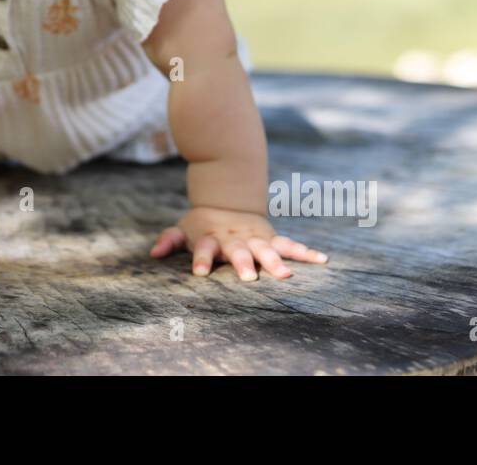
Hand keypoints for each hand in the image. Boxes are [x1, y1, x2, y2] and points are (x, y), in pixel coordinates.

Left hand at [150, 206, 327, 279]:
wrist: (227, 200)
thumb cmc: (202, 224)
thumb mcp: (184, 228)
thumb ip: (170, 239)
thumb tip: (154, 253)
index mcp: (211, 238)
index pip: (203, 249)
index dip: (200, 260)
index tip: (198, 273)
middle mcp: (235, 239)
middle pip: (239, 251)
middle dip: (244, 263)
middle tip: (249, 277)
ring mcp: (254, 237)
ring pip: (267, 248)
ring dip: (276, 260)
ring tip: (287, 274)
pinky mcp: (271, 236)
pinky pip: (289, 244)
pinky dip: (305, 252)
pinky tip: (322, 259)